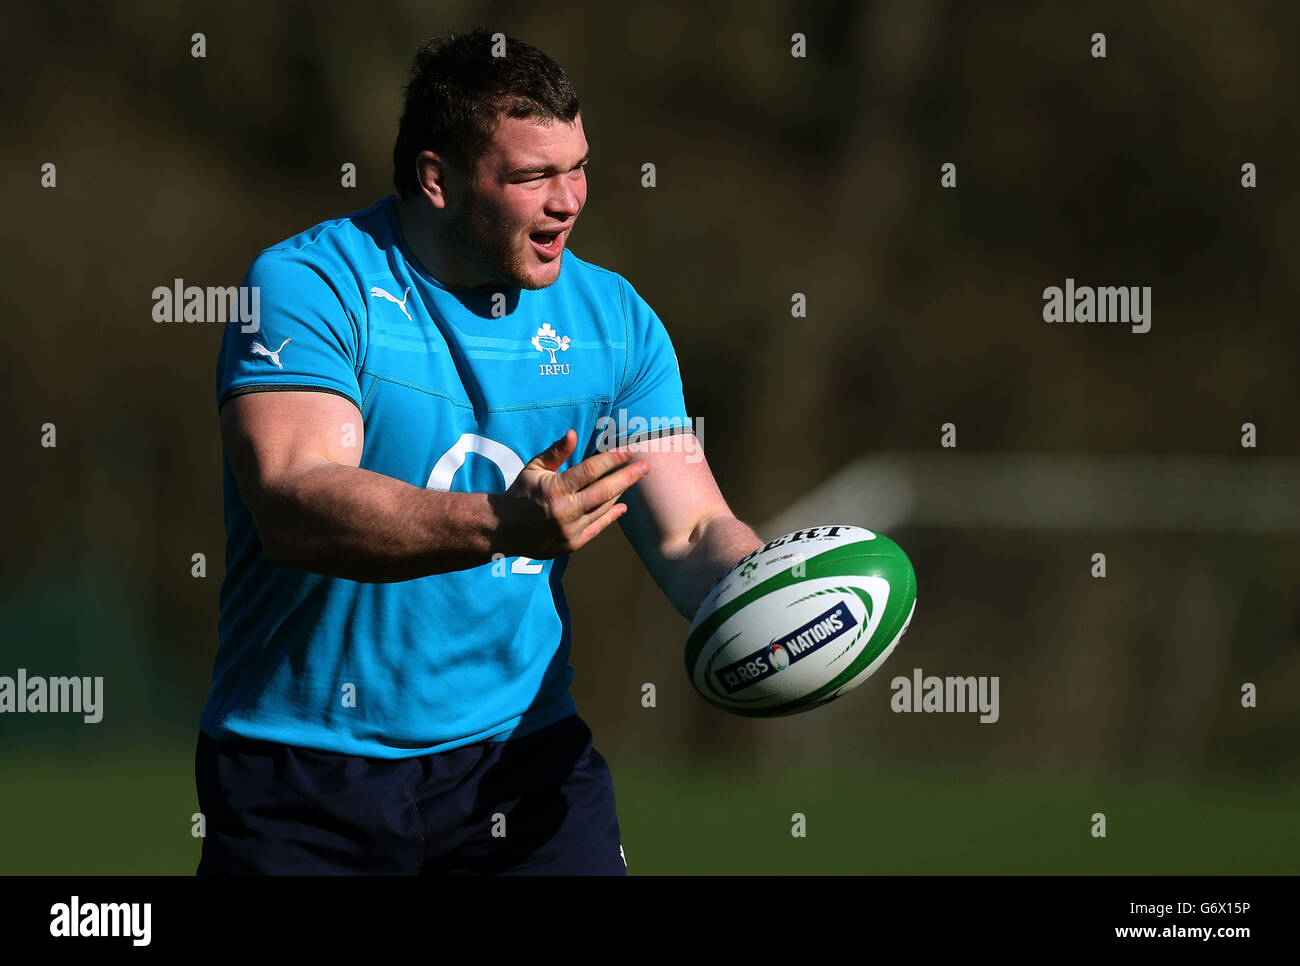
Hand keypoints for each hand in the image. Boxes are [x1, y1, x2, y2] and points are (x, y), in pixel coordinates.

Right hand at [493, 429, 648, 558]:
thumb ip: (556, 452)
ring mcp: (569, 530)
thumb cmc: (521, 493)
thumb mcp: (534, 468)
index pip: (590, 471)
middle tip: (645, 467)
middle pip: (604, 491)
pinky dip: (611, 516)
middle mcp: (564, 511)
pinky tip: (622, 506)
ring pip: (603, 509)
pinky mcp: (572, 544)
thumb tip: (574, 433)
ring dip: (620, 493)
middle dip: (628, 477)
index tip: (628, 451)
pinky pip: (597, 528)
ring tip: (631, 480)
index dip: (612, 459)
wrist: (503, 529)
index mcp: (555, 489)